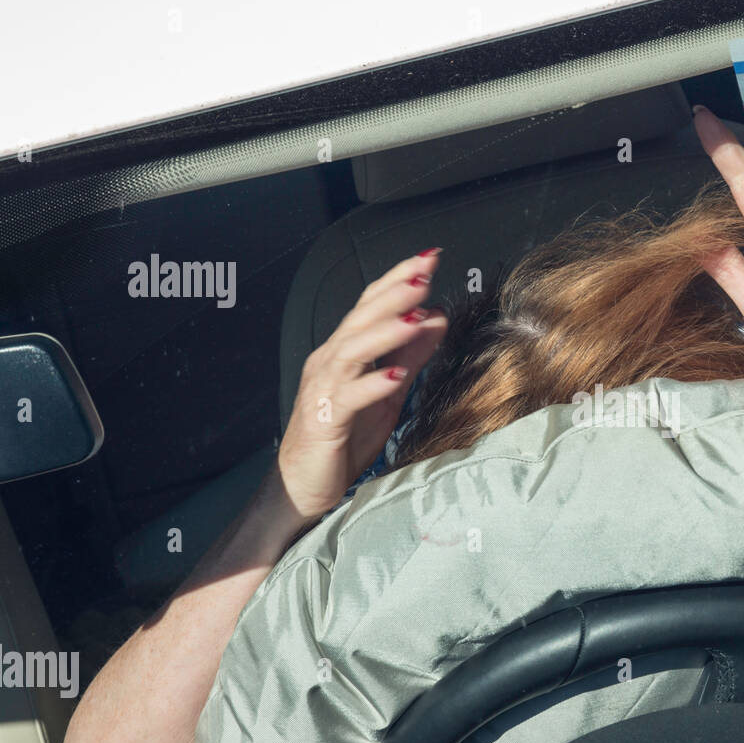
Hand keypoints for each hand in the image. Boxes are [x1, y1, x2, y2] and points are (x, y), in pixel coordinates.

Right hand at [273, 250, 447, 526]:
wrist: (306, 485)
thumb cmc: (343, 437)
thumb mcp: (389, 392)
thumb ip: (410, 356)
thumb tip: (438, 318)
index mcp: (346, 352)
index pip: (371, 305)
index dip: (398, 279)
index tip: (430, 257)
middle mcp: (330, 362)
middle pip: (360, 318)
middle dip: (394, 294)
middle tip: (425, 273)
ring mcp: (324, 388)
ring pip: (353, 350)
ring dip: (385, 332)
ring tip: (416, 317)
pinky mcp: (324, 419)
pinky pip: (348, 397)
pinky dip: (372, 385)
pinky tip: (395, 378)